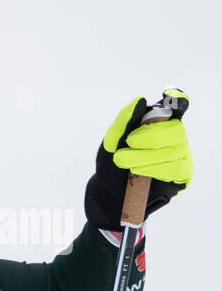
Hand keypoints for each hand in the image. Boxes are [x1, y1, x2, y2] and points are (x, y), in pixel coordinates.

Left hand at [84, 89, 190, 230]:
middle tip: (128, 144)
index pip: (177, 108)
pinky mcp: (182, 174)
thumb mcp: (110, 144)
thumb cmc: (113, 166)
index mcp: (158, 125)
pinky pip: (176, 168)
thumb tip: (140, 101)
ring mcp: (180, 155)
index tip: (170, 94)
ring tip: (125, 163)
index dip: (177, 100)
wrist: (109, 195)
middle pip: (175, 130)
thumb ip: (123, 122)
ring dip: (145, 156)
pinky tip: (140, 173)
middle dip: (149, 137)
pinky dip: (156, 169)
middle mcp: (173, 138)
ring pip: (173, 151)